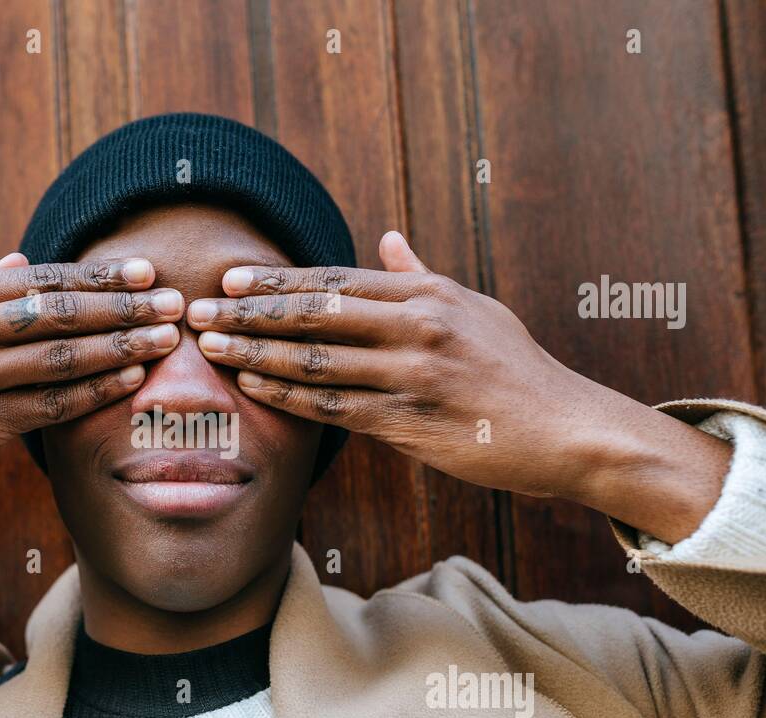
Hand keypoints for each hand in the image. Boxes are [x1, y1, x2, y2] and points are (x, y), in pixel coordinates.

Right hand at [0, 253, 182, 528]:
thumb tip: (25, 260)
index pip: (40, 279)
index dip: (98, 276)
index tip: (146, 272)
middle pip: (58, 312)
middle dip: (123, 306)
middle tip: (174, 302)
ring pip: (61, 358)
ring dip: (120, 346)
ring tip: (165, 340)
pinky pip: (50, 406)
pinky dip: (94, 391)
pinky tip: (129, 380)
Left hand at [186, 232, 730, 542]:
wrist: (566, 430)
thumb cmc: (516, 370)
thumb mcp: (475, 308)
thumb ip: (422, 277)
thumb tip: (390, 238)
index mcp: (428, 295)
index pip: (336, 280)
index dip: (278, 281)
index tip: (231, 280)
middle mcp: (417, 325)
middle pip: (316, 313)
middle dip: (251, 311)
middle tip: (199, 310)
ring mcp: (413, 373)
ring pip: (317, 359)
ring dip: (257, 354)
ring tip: (212, 349)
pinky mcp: (410, 421)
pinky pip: (334, 407)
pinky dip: (289, 396)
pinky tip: (255, 389)